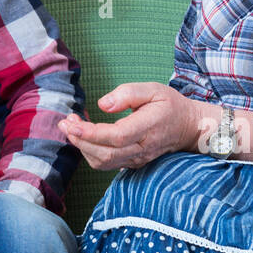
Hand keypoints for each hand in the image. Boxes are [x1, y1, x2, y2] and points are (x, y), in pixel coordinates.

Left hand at [57, 83, 200, 169]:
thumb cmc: (169, 105)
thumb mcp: (153, 89)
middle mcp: (143, 148)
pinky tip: (83, 135)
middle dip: (80, 140)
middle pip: (106, 153)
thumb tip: (102, 104)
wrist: (187, 128)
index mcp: (149, 127)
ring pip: (103, 162)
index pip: (117, 136)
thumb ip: (128, 93)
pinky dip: (89, 152)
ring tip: (70, 126)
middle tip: (65, 122)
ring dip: (82, 146)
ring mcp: (137, 159)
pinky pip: (106, 163)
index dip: (92, 133)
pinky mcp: (132, 163)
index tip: (72, 124)